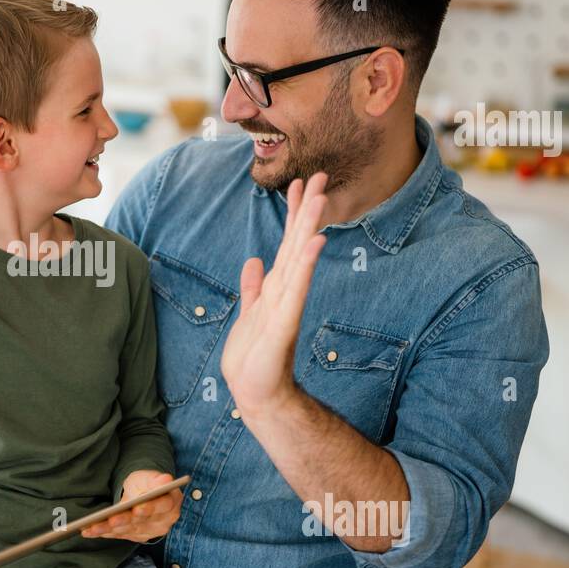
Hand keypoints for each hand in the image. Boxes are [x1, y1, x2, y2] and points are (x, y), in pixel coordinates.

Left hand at [80, 470, 181, 542]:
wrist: (144, 493)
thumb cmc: (147, 483)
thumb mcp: (150, 476)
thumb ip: (156, 479)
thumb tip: (166, 480)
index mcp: (171, 503)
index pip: (161, 506)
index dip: (149, 508)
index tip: (137, 508)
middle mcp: (162, 522)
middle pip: (141, 521)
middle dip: (124, 521)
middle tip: (110, 520)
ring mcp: (149, 531)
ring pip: (127, 530)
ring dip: (109, 529)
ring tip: (92, 527)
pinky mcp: (135, 536)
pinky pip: (118, 535)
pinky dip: (103, 533)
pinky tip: (89, 531)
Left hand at [220, 173, 327, 418]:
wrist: (255, 392)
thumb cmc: (253, 357)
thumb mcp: (249, 312)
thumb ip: (253, 287)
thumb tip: (253, 261)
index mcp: (276, 287)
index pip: (286, 243)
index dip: (292, 213)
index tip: (298, 183)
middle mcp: (286, 290)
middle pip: (298, 242)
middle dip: (306, 209)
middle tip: (318, 175)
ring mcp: (287, 305)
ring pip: (299, 259)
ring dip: (309, 228)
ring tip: (320, 199)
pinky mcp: (284, 322)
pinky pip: (297, 288)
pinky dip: (306, 265)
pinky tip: (315, 243)